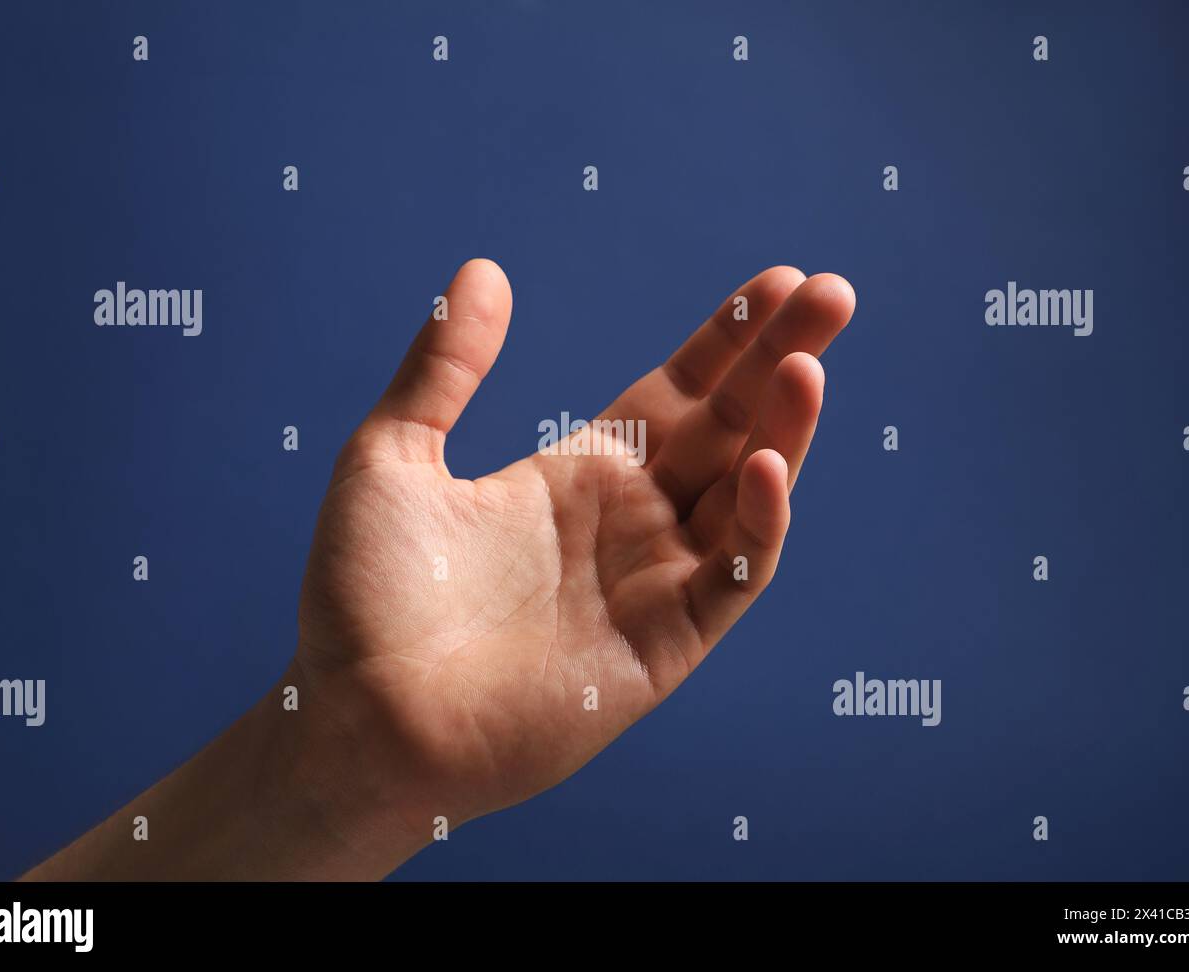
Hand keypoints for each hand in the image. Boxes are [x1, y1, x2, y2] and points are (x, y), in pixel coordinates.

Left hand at [294, 259, 855, 849]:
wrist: (356, 721)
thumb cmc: (365, 597)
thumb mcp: (393, 456)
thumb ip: (445, 366)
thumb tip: (483, 269)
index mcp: (579, 472)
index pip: (679, 391)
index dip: (730, 338)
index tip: (779, 279)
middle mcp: (630, 521)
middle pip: (729, 427)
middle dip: (781, 360)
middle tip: (832, 294)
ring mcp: (652, 583)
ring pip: (745, 497)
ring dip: (783, 432)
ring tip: (807, 365)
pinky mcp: (663, 647)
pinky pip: (730, 580)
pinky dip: (757, 527)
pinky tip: (763, 467)